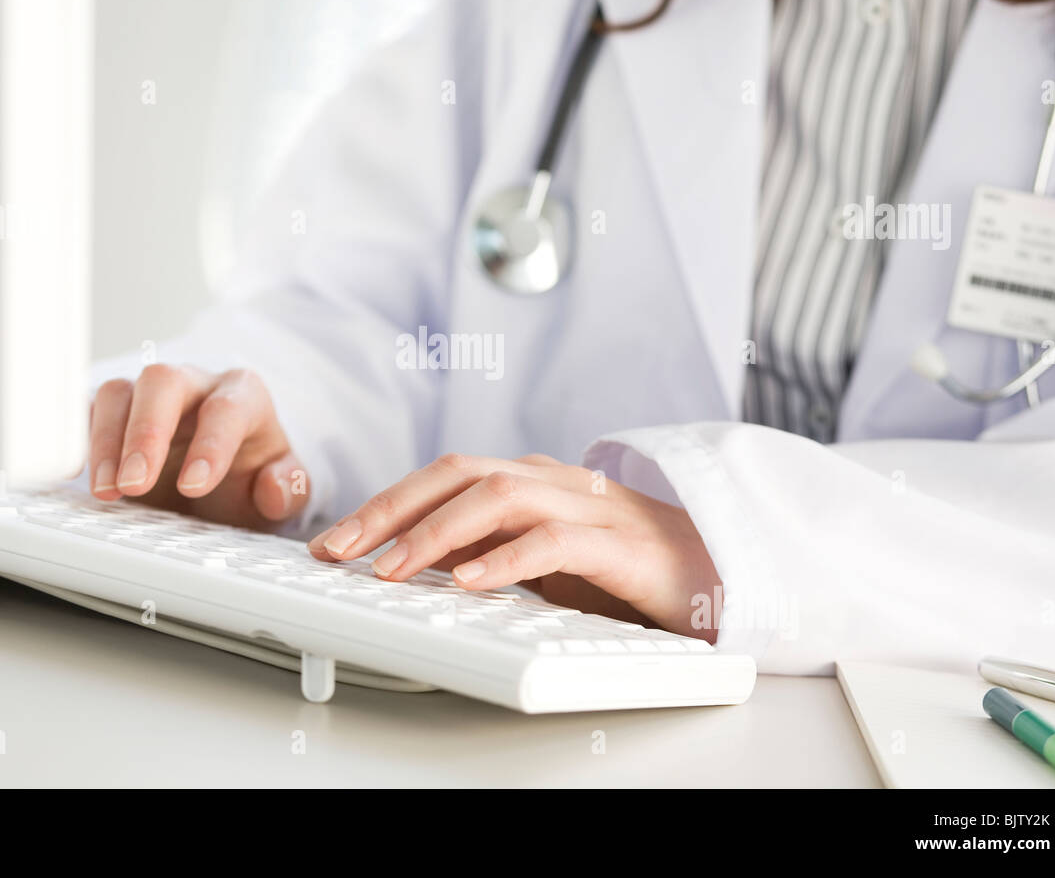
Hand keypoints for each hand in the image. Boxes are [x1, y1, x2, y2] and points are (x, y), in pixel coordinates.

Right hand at [88, 365, 307, 528]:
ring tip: (108, 492)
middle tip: (136, 483)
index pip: (227, 408)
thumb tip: (274, 486)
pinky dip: (75, 437)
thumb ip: (289, 488)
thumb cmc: (250, 477)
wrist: (222, 479)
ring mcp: (148, 396)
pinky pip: (85, 410)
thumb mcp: (282, 491)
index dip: (211, 445)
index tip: (193, 486)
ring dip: (107, 442)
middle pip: (164, 382)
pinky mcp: (113, 414)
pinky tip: (73, 472)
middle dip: (147, 432)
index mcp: (243, 396)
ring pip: (119, 393)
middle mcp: (194, 385)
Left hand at [307, 453, 720, 639]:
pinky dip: (507, 558)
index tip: (335, 543)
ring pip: (499, 495)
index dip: (384, 504)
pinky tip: (470, 582)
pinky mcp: (620, 544)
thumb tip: (410, 562)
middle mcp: (553, 481)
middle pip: (458, 472)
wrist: (719, 572)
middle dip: (390, 510)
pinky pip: (555, 540)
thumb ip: (486, 548)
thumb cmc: (623, 568)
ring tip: (392, 570)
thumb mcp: (539, 558)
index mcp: (530, 480)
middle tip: (340, 552)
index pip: (443, 477)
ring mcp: (588, 505)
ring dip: (435, 532)